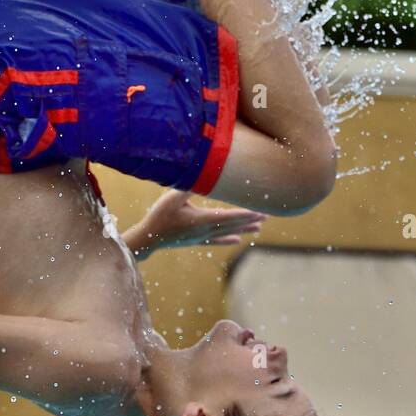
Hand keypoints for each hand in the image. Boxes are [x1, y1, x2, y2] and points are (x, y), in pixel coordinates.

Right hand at [129, 190, 265, 256]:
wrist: (148, 240)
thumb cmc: (158, 217)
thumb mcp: (171, 197)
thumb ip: (189, 186)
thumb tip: (203, 174)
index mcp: (201, 219)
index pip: (229, 216)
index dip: (245, 213)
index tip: (261, 211)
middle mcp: (205, 230)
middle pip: (232, 225)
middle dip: (250, 220)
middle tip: (267, 216)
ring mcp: (201, 237)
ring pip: (227, 233)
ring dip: (243, 230)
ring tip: (259, 229)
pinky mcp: (196, 241)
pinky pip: (216, 240)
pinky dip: (228, 240)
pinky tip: (237, 241)